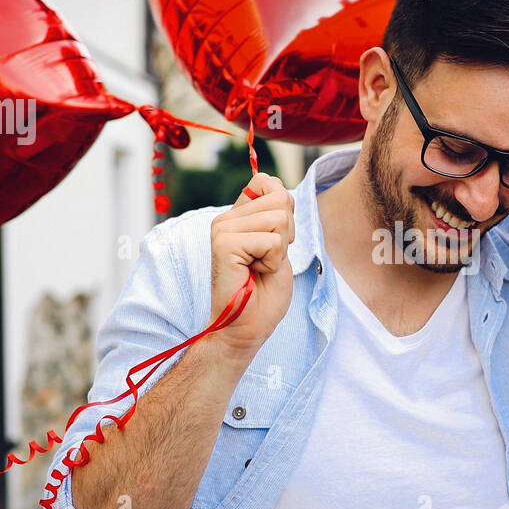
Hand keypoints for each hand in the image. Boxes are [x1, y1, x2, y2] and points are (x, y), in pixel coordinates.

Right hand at [208, 173, 294, 353]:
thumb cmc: (264, 292)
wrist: (247, 327)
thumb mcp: (279, 244)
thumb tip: (279, 187)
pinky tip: (255, 273)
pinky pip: (272, 241)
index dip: (285, 212)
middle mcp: (226, 218)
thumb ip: (277, 213)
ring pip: (280, 218)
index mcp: (237, 215)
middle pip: (282, 199)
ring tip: (260, 267)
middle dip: (286, 234)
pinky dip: (273, 262)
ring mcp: (222, 229)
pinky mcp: (224, 244)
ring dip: (280, 250)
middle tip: (266, 260)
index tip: (273, 242)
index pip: (269, 182)